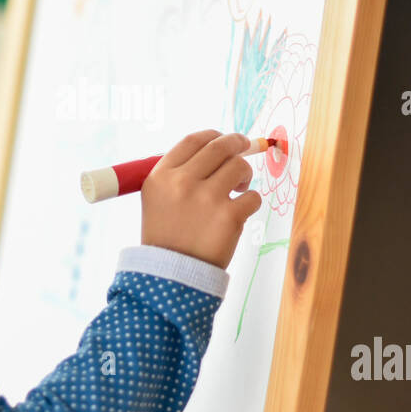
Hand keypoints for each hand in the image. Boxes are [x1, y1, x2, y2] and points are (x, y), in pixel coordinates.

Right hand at [140, 130, 262, 269]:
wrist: (171, 276)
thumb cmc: (166, 235)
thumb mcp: (157, 198)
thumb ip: (179, 172)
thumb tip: (216, 147)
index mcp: (161, 176)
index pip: (194, 140)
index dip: (214, 135)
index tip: (224, 139)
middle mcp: (182, 183)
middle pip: (220, 146)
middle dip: (238, 143)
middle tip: (245, 147)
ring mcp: (206, 199)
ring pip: (239, 167)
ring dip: (245, 174)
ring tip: (239, 188)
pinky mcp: (228, 217)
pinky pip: (253, 196)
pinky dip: (251, 201)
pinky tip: (241, 211)